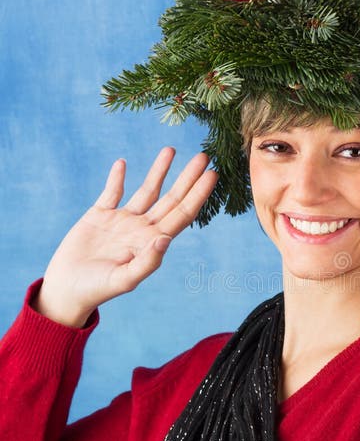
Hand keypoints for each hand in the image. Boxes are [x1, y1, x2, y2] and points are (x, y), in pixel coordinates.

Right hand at [32, 147, 217, 326]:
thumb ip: (147, 261)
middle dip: (187, 178)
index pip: (182, 215)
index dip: (197, 195)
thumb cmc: (98, 290)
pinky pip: (111, 192)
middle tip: (204, 157)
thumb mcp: (125, 279)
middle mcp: (141, 229)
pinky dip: (117, 178)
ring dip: (159, 171)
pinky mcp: (99, 215)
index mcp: (152, 243)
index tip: (212, 176)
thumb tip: (165, 238)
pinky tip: (123, 164)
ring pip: (146, 190)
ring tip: (171, 149)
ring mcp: (122, 221)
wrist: (67, 290)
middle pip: (171, 199)